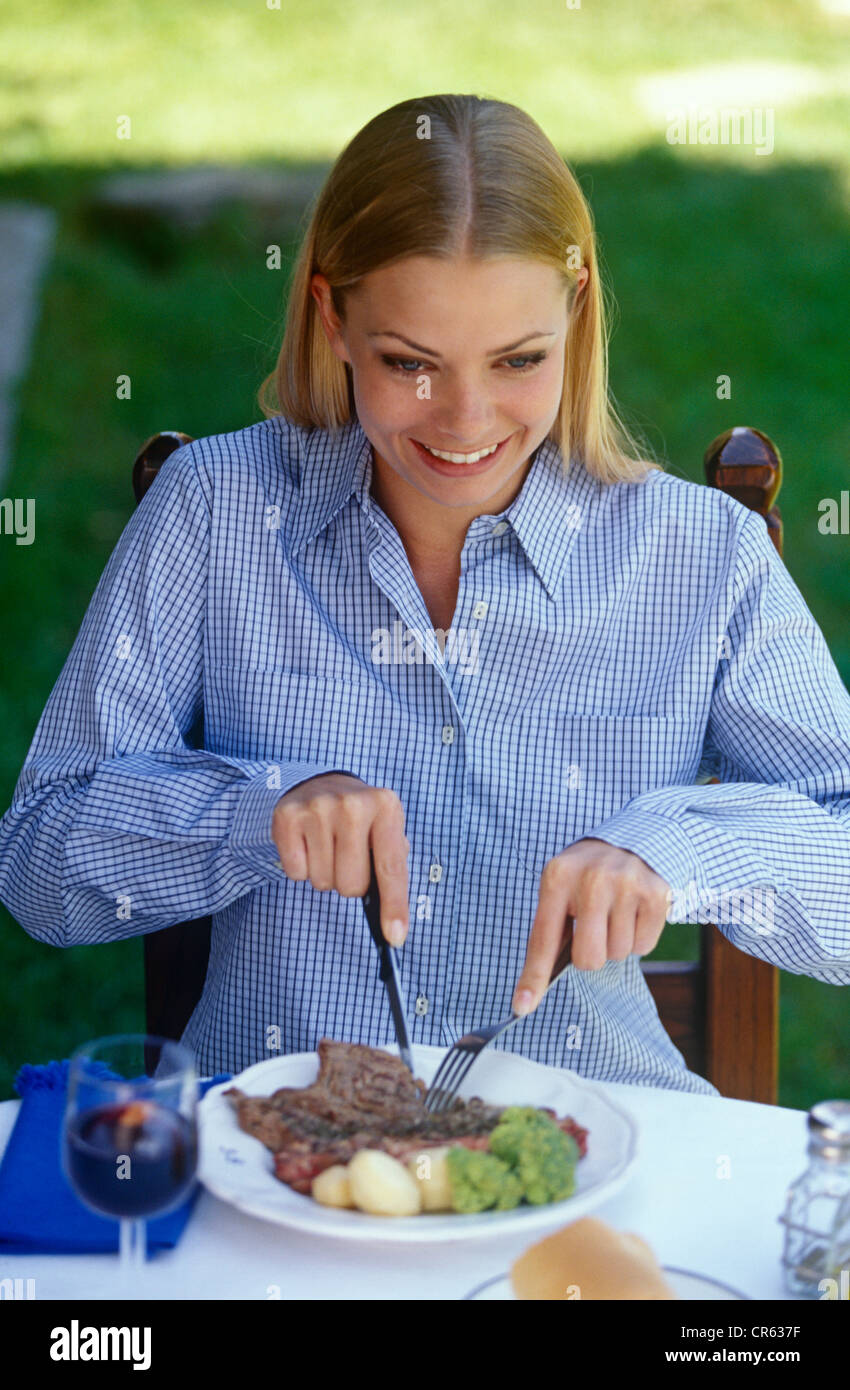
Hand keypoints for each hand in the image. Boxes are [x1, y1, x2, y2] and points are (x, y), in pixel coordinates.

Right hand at [272, 774, 409, 945]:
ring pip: (323, 882)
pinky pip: (296, 874)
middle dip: (351, 883)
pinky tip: (308, 844)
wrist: (322, 783)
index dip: (394, 907)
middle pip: (352, 885)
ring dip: (326, 874)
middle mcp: (353, 804)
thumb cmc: (361, 818)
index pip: (391, 868)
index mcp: (386, 806)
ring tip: (329, 847)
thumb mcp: (386, 829)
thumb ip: (393, 869)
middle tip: (348, 858)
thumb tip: (394, 926)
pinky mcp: (288, 816)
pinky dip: (302, 868)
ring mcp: (318, 808)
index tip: (395, 937)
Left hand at [511, 838, 670, 1013]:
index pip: (543, 939)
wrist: (635, 839)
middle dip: (592, 955)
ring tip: (616, 911)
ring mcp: (626, 884)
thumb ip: (550, 933)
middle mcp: (591, 879)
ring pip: (618, 954)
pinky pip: (644, 947)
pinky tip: (635, 910)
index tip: (521, 1007)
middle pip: (588, 959)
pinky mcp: (656, 894)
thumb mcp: (562, 889)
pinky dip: (640, 936)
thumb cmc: (588, 877)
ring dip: (617, 941)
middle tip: (595, 927)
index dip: (533, 977)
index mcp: (558, 878)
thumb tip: (530, 995)